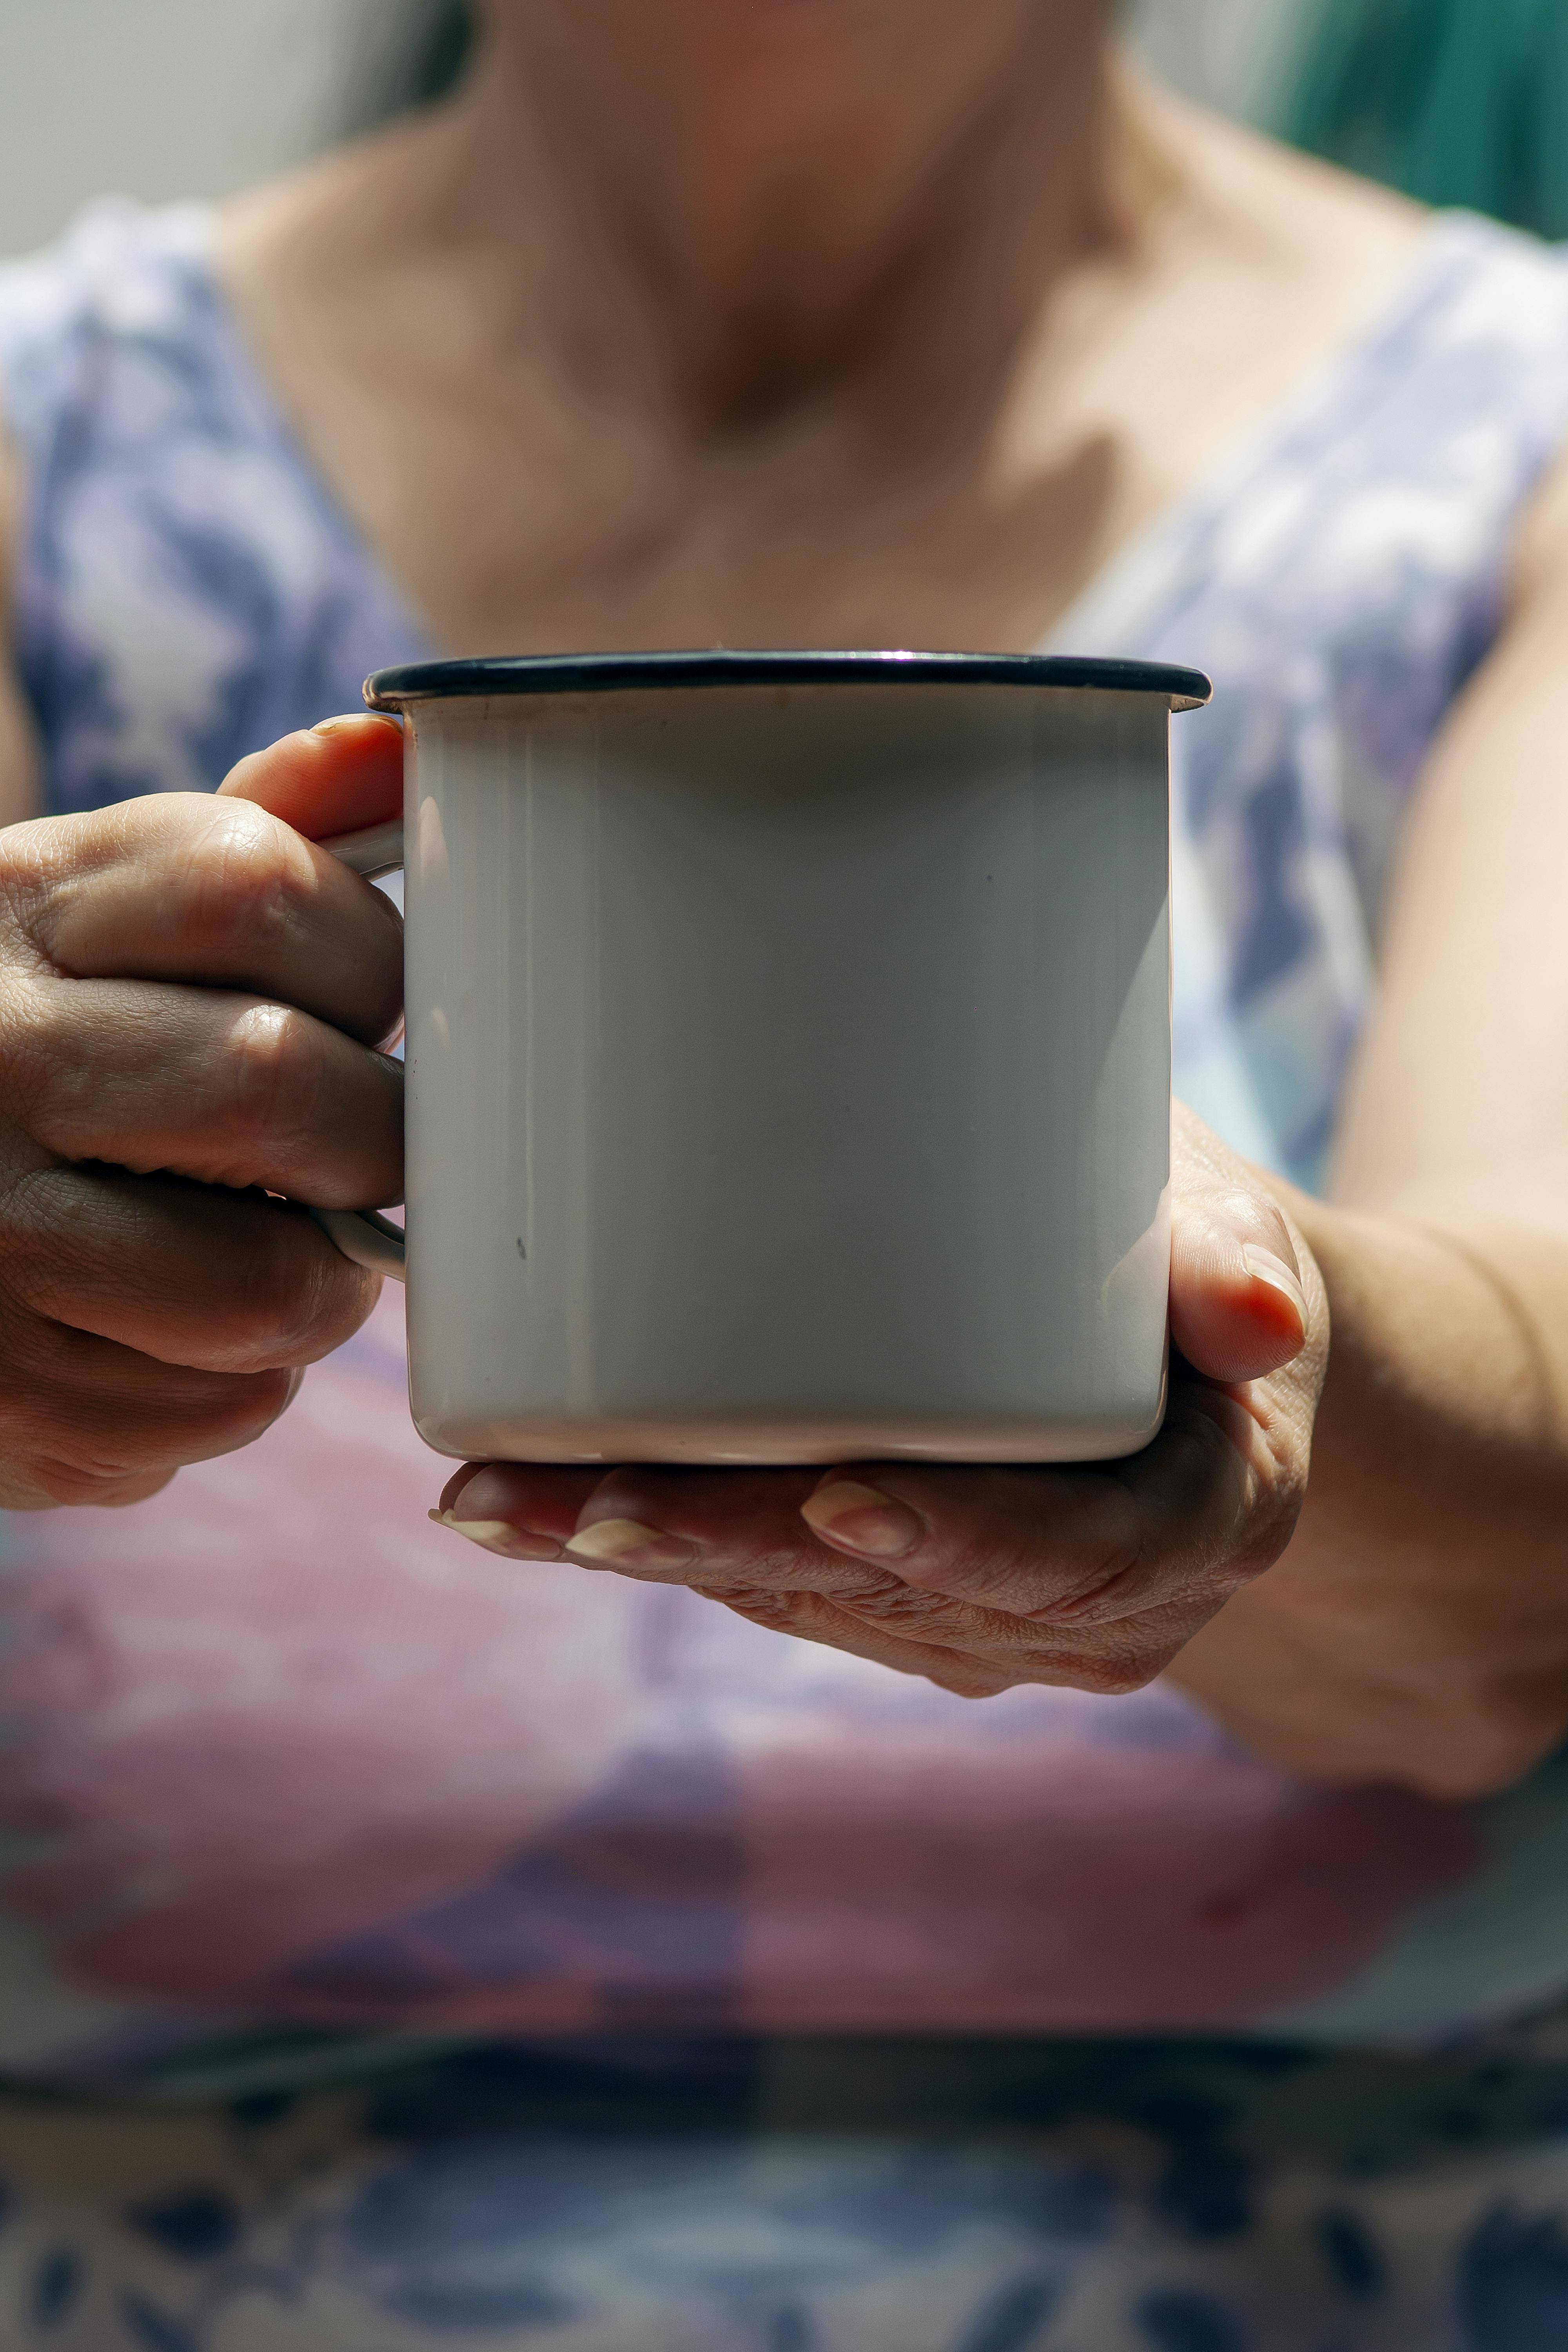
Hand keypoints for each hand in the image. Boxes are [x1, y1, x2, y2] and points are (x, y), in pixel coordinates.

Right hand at [0, 713, 404, 1507]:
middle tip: (347, 1148)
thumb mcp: (90, 918)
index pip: (265, 887)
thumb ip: (249, 840)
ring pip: (269, 1283)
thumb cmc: (20, 1048)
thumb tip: (401, 753)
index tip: (363, 1005)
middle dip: (366, 1137)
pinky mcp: (3, 1401)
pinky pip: (216, 1409)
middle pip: (286, 1088)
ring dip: (312, 1282)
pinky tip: (168, 1333)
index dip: (368, 959)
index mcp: (14, 908)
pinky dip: (233, 1384)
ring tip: (262, 1247)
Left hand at [433, 1104, 1327, 1696]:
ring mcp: (995, 1622)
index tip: (839, 1497)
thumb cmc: (1193, 1254)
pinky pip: (783, 1589)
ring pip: (814, 1603)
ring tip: (503, 1506)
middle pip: (902, 1589)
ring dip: (659, 1558)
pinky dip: (667, 1548)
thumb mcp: (1230, 1227)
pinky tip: (537, 1517)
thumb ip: (1227, 1257)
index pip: (1076, 1552)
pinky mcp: (910, 1604)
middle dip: (731, 1548)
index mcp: (1202, 1520)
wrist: (1194, 1346)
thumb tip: (1253, 1314)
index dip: (958, 1534)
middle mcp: (1094, 1604)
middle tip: (568, 1508)